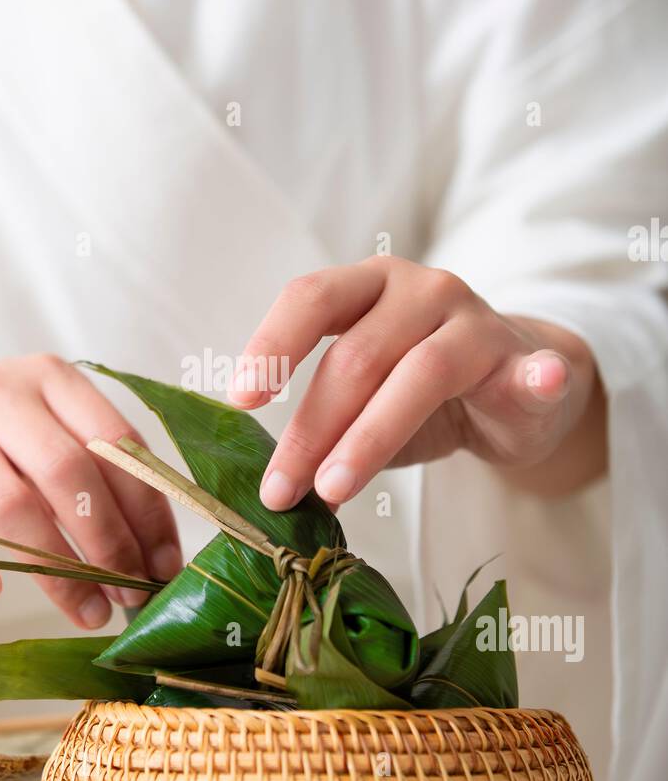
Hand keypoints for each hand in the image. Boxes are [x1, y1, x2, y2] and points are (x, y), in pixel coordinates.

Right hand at [0, 355, 181, 626]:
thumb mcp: (45, 422)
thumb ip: (94, 466)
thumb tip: (154, 551)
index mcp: (51, 379)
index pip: (115, 443)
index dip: (148, 510)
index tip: (165, 565)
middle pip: (68, 473)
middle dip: (109, 544)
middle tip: (131, 595)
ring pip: (12, 505)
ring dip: (57, 571)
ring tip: (88, 612)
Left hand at [229, 257, 604, 507]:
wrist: (516, 389)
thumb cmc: (420, 391)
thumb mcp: (363, 402)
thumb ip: (324, 431)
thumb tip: (276, 493)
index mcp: (369, 287)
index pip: (312, 298)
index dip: (273, 345)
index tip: (240, 398)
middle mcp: (422, 290)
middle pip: (357, 355)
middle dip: (311, 429)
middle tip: (283, 491)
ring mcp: (477, 322)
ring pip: (420, 373)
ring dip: (371, 436)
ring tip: (336, 489)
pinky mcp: (530, 362)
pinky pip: (535, 368)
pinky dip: (539, 376)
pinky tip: (540, 382)